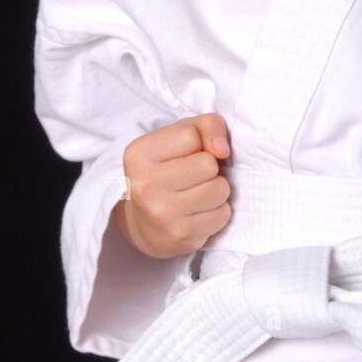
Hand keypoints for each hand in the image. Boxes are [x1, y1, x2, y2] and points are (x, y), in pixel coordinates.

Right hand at [114, 113, 232, 258]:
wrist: (145, 222)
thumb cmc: (169, 169)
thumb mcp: (182, 136)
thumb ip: (208, 126)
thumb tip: (223, 150)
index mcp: (139, 154)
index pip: (190, 135)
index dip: (197, 143)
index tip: (183, 155)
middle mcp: (144, 186)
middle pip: (208, 164)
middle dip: (209, 168)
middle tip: (193, 177)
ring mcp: (162, 214)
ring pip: (219, 189)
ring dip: (216, 189)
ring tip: (197, 192)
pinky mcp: (181, 236)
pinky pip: (223, 214)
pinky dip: (217, 211)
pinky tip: (198, 211)